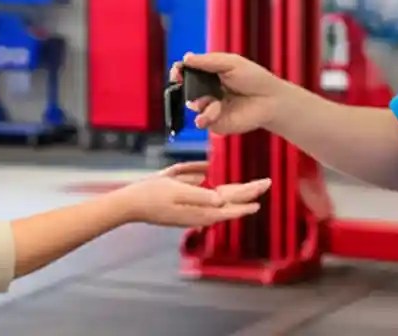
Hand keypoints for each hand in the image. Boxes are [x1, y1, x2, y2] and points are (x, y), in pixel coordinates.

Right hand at [115, 161, 270, 227]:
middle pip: (230, 203)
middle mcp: (200, 214)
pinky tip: (226, 198)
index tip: (263, 189)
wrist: (131, 204)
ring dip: (238, 199)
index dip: (248, 195)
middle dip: (248, 194)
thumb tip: (221, 200)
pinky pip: (210, 204)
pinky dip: (222, 200)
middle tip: (266, 184)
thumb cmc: (151, 194)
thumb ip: (199, 195)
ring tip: (252, 193)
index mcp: (199, 209)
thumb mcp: (175, 189)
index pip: (230, 202)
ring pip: (222, 205)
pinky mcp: (186, 210)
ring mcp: (193, 213)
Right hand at [169, 51, 284, 135]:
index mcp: (211, 74)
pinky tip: (214, 111)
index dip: (180, 71)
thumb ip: (207, 61)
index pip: (189, 72)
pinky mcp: (216, 123)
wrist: (270, 100)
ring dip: (198, 101)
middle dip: (183, 87)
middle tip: (182, 83)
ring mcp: (211, 108)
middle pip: (186, 89)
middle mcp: (209, 91)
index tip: (177, 71)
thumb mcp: (230, 63)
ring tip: (211, 100)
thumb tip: (186, 58)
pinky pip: (202, 121)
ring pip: (192, 105)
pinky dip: (205, 117)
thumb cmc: (254, 78)